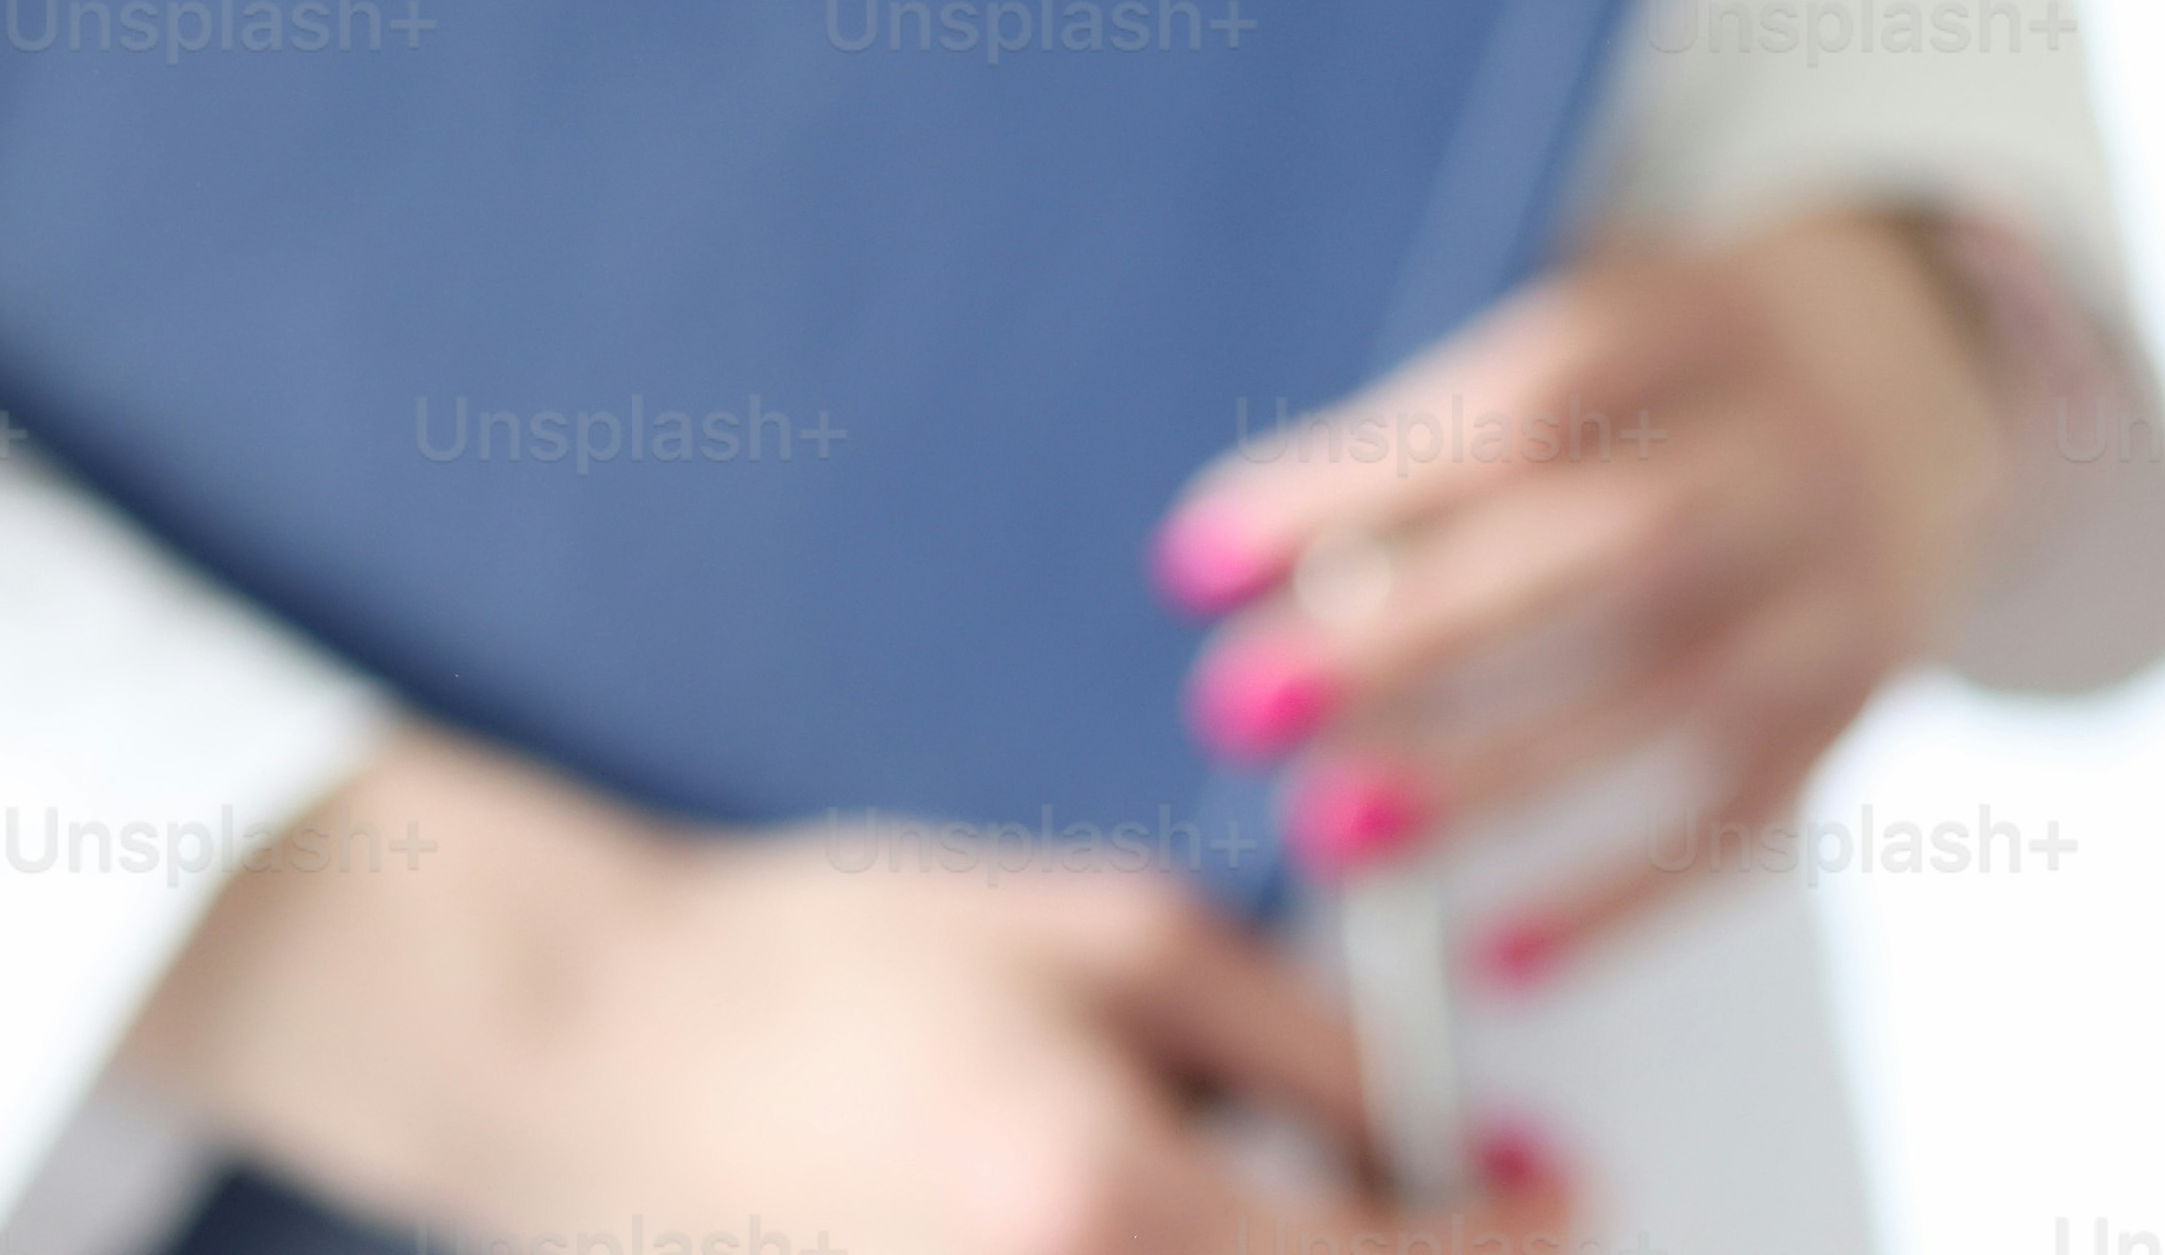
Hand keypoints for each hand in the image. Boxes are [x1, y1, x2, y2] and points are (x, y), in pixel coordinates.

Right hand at [129, 727, 1574, 1254]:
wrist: (605, 1056)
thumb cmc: (849, 963)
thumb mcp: (1130, 940)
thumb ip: (1322, 1053)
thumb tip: (1473, 1146)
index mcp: (1101, 1203)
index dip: (1513, 1235)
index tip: (1559, 1186)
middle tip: (1465, 1216)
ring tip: (1340, 1214)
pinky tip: (1222, 1235)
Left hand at [1159, 206, 2011, 977]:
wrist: (1932, 373)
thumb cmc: (1683, 370)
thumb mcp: (1598, 334)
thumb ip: (1441, 438)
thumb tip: (1225, 571)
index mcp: (1709, 316)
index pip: (1535, 391)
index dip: (1364, 477)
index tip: (1197, 568)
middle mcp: (1799, 441)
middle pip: (1615, 535)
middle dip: (1417, 630)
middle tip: (1238, 708)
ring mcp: (1848, 577)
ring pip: (1676, 687)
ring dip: (1493, 771)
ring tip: (1329, 829)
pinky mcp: (1867, 696)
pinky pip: (1748, 815)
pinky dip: (1626, 893)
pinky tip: (1497, 954)